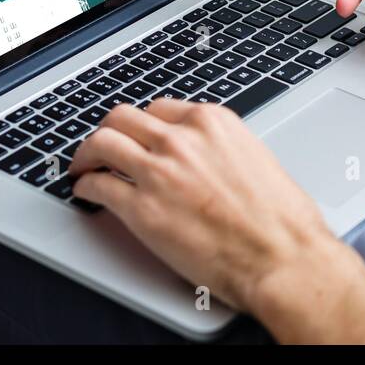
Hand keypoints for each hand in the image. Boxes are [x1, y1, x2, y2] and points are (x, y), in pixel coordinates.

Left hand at [71, 99, 364, 341]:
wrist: (282, 255)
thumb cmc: (280, 218)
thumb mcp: (254, 158)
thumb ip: (220, 149)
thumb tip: (203, 157)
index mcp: (212, 123)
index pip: (159, 109)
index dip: (142, 125)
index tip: (137, 136)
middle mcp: (182, 139)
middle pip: (122, 118)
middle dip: (107, 131)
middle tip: (101, 147)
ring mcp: (159, 171)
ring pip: (102, 143)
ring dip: (86, 155)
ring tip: (83, 168)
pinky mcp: (142, 209)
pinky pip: (98, 187)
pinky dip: (86, 188)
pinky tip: (86, 194)